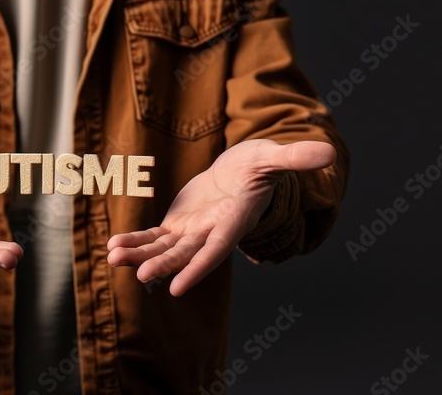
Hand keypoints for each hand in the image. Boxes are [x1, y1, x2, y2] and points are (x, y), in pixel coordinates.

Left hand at [106, 139, 334, 296]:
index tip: (177, 288)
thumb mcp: (273, 158)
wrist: (242, 173)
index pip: (215, 249)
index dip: (197, 268)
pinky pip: (153, 237)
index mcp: (233, 221)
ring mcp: (193, 231)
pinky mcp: (178, 224)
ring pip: (163, 248)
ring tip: (112, 257)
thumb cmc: (259, 166)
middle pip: (185, 253)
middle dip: (162, 263)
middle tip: (140, 274)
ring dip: (139, 254)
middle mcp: (211, 232)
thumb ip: (294, 158)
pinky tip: (113, 246)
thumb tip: (328, 152)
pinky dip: (135, 241)